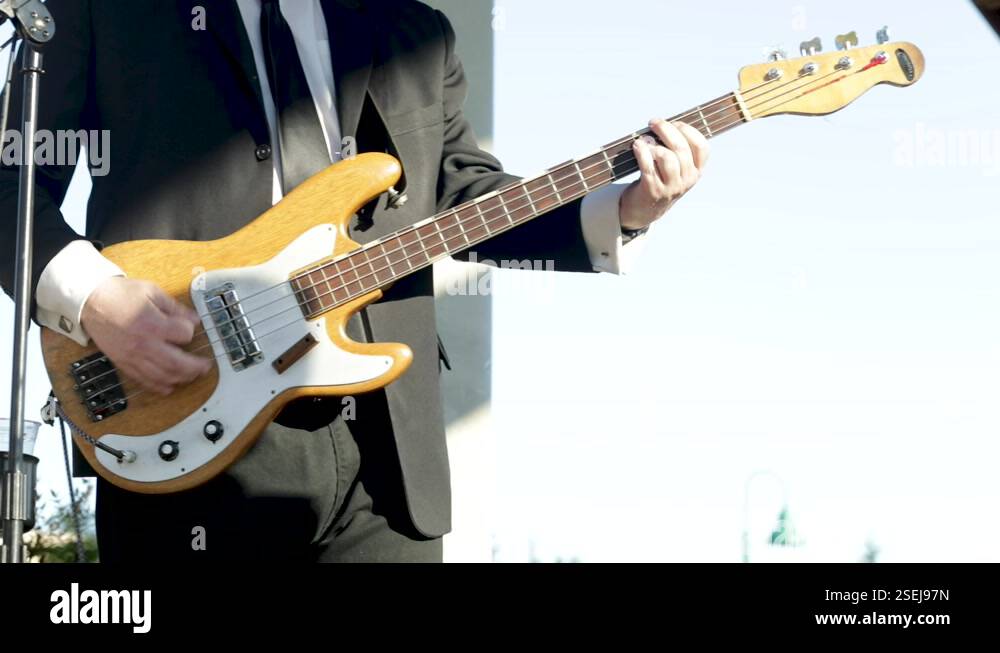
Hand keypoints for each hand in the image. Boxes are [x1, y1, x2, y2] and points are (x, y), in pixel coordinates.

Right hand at [81, 277, 211, 395]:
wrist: (91, 301)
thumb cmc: (120, 294)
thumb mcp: (151, 291)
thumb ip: (175, 307)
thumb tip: (194, 319)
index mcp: (152, 323)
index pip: (184, 334)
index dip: (190, 330)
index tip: (190, 327)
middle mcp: (143, 344)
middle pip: (177, 363)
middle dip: (196, 367)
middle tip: (206, 366)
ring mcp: (132, 356)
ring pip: (163, 376)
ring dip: (182, 378)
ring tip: (193, 375)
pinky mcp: (123, 363)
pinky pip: (144, 380)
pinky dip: (159, 386)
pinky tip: (170, 386)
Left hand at [619, 119, 709, 230]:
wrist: (646, 209)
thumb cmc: (660, 180)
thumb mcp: (677, 168)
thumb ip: (676, 149)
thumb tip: (664, 123)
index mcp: (696, 171)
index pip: (701, 147)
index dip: (688, 131)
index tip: (675, 123)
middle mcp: (687, 179)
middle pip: (681, 148)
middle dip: (666, 130)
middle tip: (653, 122)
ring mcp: (671, 187)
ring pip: (666, 158)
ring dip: (653, 144)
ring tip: (643, 140)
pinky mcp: (653, 190)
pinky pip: (648, 167)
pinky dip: (641, 152)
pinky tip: (637, 146)